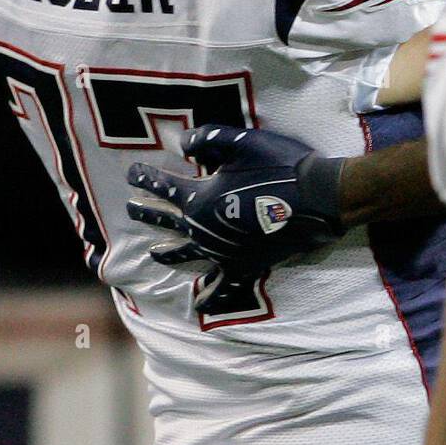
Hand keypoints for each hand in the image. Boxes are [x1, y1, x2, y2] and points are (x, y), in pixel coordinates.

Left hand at [127, 125, 346, 308]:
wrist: (316, 199)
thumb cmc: (279, 166)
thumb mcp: (241, 142)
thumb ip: (207, 140)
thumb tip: (181, 143)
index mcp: (199, 198)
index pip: (162, 186)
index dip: (144, 177)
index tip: (130, 173)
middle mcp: (202, 229)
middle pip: (166, 220)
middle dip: (146, 212)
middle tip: (129, 208)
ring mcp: (221, 251)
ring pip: (185, 253)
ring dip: (167, 251)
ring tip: (153, 253)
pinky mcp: (244, 265)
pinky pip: (222, 287)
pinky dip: (209, 296)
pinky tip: (199, 304)